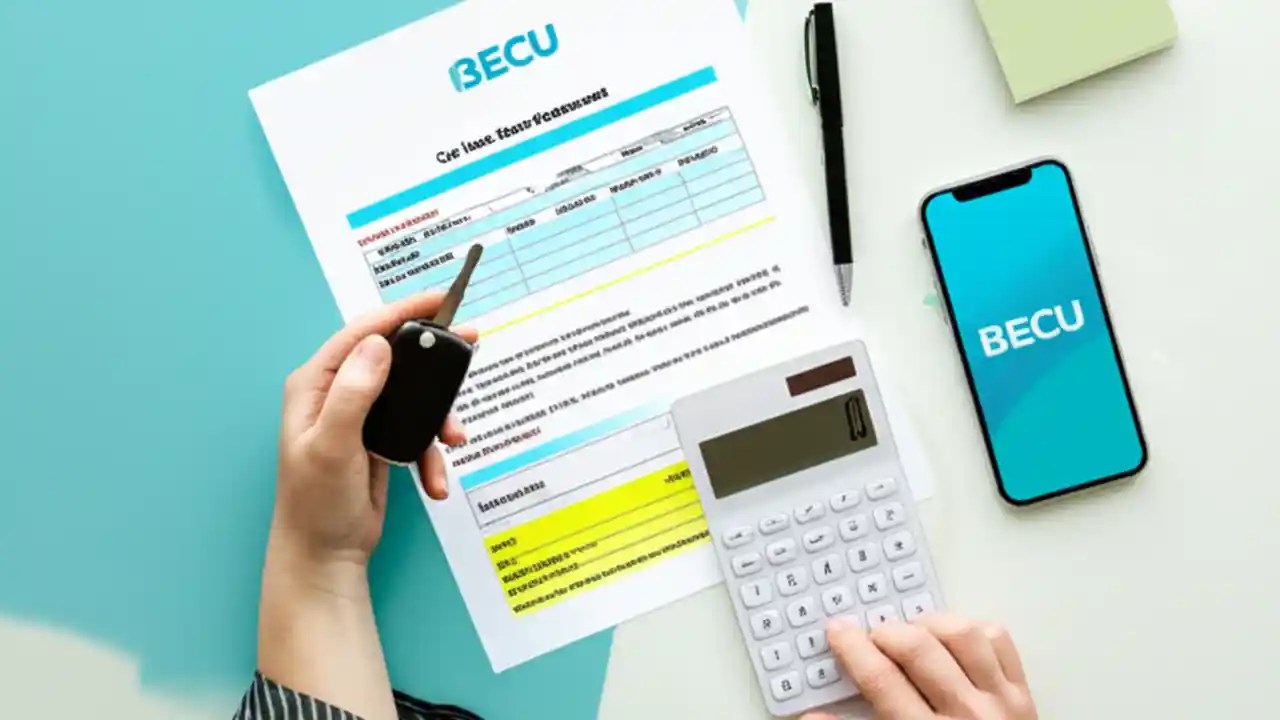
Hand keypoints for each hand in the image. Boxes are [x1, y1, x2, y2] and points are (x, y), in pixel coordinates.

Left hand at [271, 291, 477, 586]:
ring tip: (453, 440)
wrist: (326, 556)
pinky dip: (431, 455)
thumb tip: (379, 345)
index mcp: (316, 384)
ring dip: (438, 418)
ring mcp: (362, 416)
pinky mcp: (382, 440)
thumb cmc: (316, 504)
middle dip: (434, 361)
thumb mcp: (332, 446)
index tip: (440, 300)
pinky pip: (418, 432)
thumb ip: (353, 393)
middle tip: (470, 345)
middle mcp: (338, 392)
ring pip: (415, 395)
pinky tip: (434, 482)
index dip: (402, 311)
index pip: (363, 333)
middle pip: (396, 357)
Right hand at [804, 615, 1036, 719]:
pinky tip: (953, 640)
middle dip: (886, 632)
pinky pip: (998, 641)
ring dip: (929, 625)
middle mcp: (964, 714)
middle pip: (918, 649)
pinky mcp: (1023, 694)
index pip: (881, 679)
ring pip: (962, 635)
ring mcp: (999, 702)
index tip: (838, 631)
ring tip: (912, 633)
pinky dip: (973, 630)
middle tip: (872, 636)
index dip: (853, 649)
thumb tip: (811, 716)